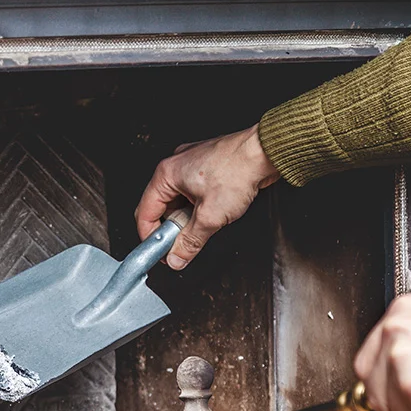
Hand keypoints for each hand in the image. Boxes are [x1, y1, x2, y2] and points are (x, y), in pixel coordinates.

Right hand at [134, 123, 279, 269]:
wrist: (266, 152)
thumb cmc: (239, 170)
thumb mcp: (210, 216)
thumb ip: (190, 242)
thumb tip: (177, 257)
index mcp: (166, 174)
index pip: (145, 212)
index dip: (151, 236)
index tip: (160, 253)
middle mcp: (176, 166)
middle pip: (162, 208)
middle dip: (173, 229)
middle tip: (185, 242)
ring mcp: (192, 166)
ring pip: (180, 202)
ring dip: (189, 219)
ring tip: (206, 223)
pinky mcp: (207, 169)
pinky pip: (194, 194)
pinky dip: (200, 208)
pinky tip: (214, 213)